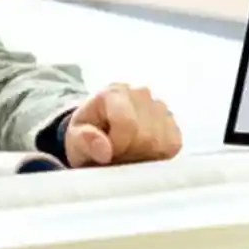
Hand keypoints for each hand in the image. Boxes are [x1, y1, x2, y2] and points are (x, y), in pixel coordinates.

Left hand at [64, 83, 181, 166]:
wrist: (100, 132)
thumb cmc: (87, 135)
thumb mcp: (75, 140)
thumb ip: (84, 141)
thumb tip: (103, 149)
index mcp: (113, 92)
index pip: (128, 124)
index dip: (119, 147)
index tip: (107, 155)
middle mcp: (140, 93)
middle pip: (147, 136)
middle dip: (130, 154)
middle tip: (116, 156)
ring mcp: (159, 106)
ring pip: (162, 142)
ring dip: (144, 156)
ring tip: (127, 154)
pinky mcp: (172, 122)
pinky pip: (173, 145)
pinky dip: (158, 155)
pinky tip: (142, 152)